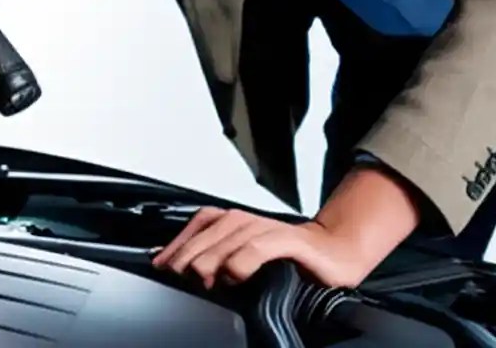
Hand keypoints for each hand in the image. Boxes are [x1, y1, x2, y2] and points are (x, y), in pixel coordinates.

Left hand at [151, 207, 370, 288]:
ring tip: (199, 275)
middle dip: (187, 251)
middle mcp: (247, 220)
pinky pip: (260, 247)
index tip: (160, 262)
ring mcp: (268, 228)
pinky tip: (234, 275)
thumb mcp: (246, 257)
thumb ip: (218, 260)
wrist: (335, 253)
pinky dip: (243, 260)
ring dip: (210, 256)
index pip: (196, 224)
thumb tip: (182, 270)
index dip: (176, 242)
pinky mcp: (290, 241)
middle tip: (176, 272)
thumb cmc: (289, 257)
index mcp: (234, 222)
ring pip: (230, 237)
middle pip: (208, 230)